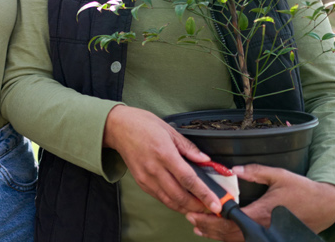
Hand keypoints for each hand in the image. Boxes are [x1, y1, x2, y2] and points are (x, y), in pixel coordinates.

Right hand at [103, 106, 219, 215]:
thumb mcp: (169, 130)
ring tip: (200, 209)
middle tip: (212, 209)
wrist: (118, 128)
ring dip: (186, 208)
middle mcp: (155, 169)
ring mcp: (146, 178)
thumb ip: (188, 147)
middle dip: (198, 206)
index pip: (188, 179)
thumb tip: (205, 160)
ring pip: (170, 201)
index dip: (204, 194)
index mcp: (164, 154)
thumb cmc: (143, 125)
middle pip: (180, 196)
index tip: (216, 204)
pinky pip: (160, 198)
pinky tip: (183, 203)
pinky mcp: (141, 182)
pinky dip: (173, 203)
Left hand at [185, 165, 334, 240]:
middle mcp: (260, 228)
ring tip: (199, 226)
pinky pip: (243, 241)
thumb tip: (232, 170)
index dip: (209, 218)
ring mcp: (264, 236)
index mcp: (259, 213)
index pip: (227, 219)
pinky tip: (220, 233)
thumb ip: (254, 171)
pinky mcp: (268, 237)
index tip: (194, 211)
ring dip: (215, 234)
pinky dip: (229, 237)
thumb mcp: (279, 175)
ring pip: (234, 240)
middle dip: (207, 226)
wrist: (324, 207)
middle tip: (190, 218)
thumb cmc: (302, 191)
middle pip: (227, 233)